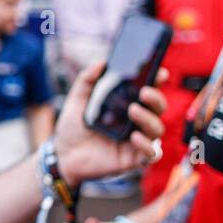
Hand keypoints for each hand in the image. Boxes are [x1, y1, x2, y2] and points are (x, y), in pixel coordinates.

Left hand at [53, 60, 167, 186]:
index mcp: (127, 106)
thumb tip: (101, 63)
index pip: (148, 91)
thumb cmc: (73, 127)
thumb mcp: (76, 101)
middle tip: (144, 92)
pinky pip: (151, 153)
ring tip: (133, 110)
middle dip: (156, 98)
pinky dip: (147, 145)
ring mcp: (136, 141)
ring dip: (149, 119)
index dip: (157, 81)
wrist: (62, 154)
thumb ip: (87, 81)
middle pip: (158, 109)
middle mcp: (136, 122)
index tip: (160, 72)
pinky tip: (135, 137)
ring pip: (157, 129)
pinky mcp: (133, 159)